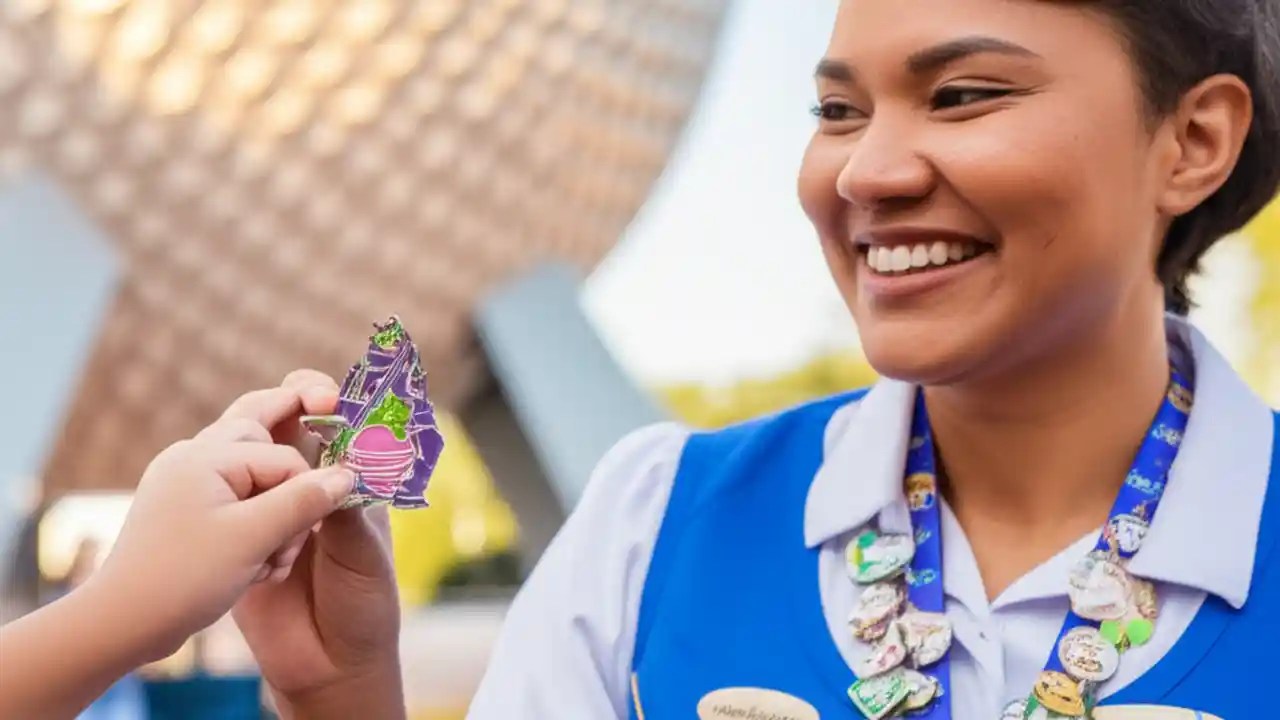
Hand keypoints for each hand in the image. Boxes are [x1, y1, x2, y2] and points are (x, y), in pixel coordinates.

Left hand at [94, 390, 356, 663]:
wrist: (121, 624)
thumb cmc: (183, 578)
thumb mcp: (253, 539)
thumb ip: (304, 501)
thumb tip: (347, 475)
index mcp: (206, 454)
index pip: (285, 457)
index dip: (305, 495)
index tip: (301, 537)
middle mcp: (192, 455)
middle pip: (268, 444)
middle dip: (290, 489)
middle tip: (293, 530)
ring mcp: (185, 479)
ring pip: (254, 473)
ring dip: (273, 513)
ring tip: (267, 558)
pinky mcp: (184, 506)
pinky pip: (235, 497)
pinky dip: (253, 525)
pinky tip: (252, 562)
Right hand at [230, 371, 405, 718]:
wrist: (327, 667)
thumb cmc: (363, 608)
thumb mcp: (364, 557)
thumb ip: (347, 513)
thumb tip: (336, 466)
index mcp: (349, 482)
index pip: (339, 423)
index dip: (329, 400)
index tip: (323, 395)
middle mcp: (309, 485)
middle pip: (289, 427)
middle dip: (282, 413)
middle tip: (282, 417)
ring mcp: (271, 508)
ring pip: (254, 460)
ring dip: (252, 460)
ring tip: (264, 484)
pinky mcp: (240, 535)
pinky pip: (229, 503)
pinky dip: (229, 502)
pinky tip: (234, 516)